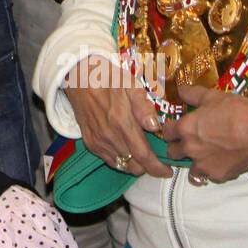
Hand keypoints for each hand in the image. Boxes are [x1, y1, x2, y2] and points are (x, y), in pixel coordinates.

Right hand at [63, 56, 171, 178]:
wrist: (78, 77)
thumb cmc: (109, 78)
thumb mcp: (131, 85)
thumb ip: (144, 107)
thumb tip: (156, 126)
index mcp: (122, 123)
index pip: (143, 156)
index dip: (158, 168)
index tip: (168, 171)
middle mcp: (109, 137)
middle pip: (134, 166)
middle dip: (149, 168)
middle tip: (157, 160)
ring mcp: (98, 141)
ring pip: (122, 166)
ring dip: (134, 164)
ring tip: (142, 155)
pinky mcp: (90, 142)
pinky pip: (109, 160)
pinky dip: (121, 160)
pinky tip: (126, 149)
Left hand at [164, 85, 247, 182]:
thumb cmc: (238, 111)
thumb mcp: (214, 97)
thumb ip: (193, 94)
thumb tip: (180, 90)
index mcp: (186, 129)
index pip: (166, 133)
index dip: (170, 130)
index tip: (175, 128)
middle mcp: (190, 149)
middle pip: (172, 153)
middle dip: (178, 147)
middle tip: (189, 141)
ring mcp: (204, 165)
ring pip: (189, 169)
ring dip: (194, 162)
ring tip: (204, 156)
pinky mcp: (219, 175)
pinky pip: (209, 176)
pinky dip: (212, 170)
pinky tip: (220, 162)